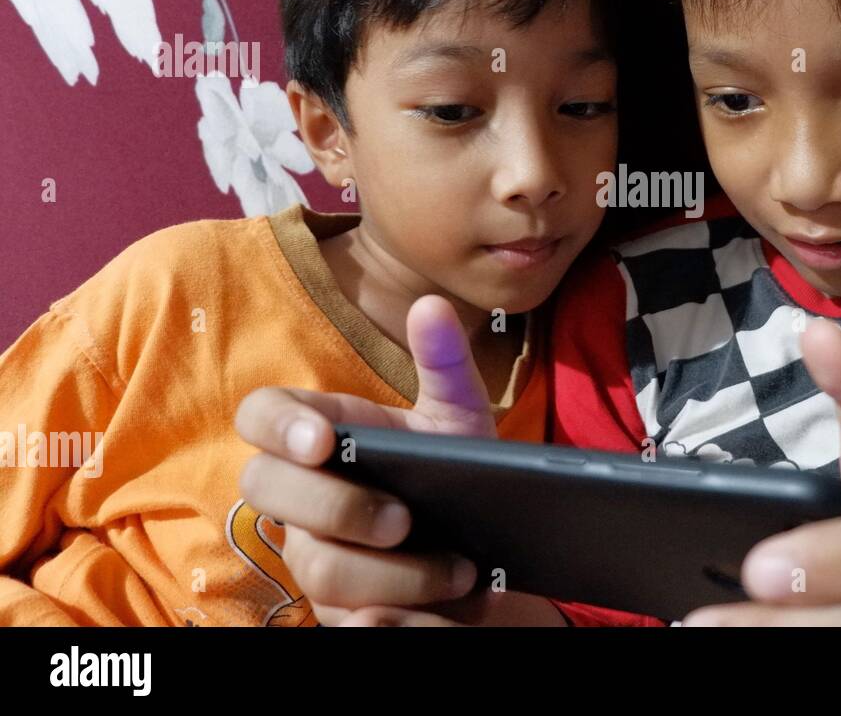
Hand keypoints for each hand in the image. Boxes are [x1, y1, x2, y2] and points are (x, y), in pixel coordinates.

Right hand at [236, 295, 501, 625]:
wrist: (491, 554)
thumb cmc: (459, 474)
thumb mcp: (460, 419)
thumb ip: (445, 364)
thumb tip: (431, 306)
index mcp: (324, 437)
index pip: (261, 416)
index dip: (276, 425)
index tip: (322, 439)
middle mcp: (305, 497)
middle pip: (265, 492)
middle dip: (336, 507)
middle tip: (403, 519)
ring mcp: (315, 555)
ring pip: (316, 567)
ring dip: (393, 574)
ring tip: (456, 570)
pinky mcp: (339, 613)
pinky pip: (348, 623)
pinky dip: (395, 619)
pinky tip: (438, 612)